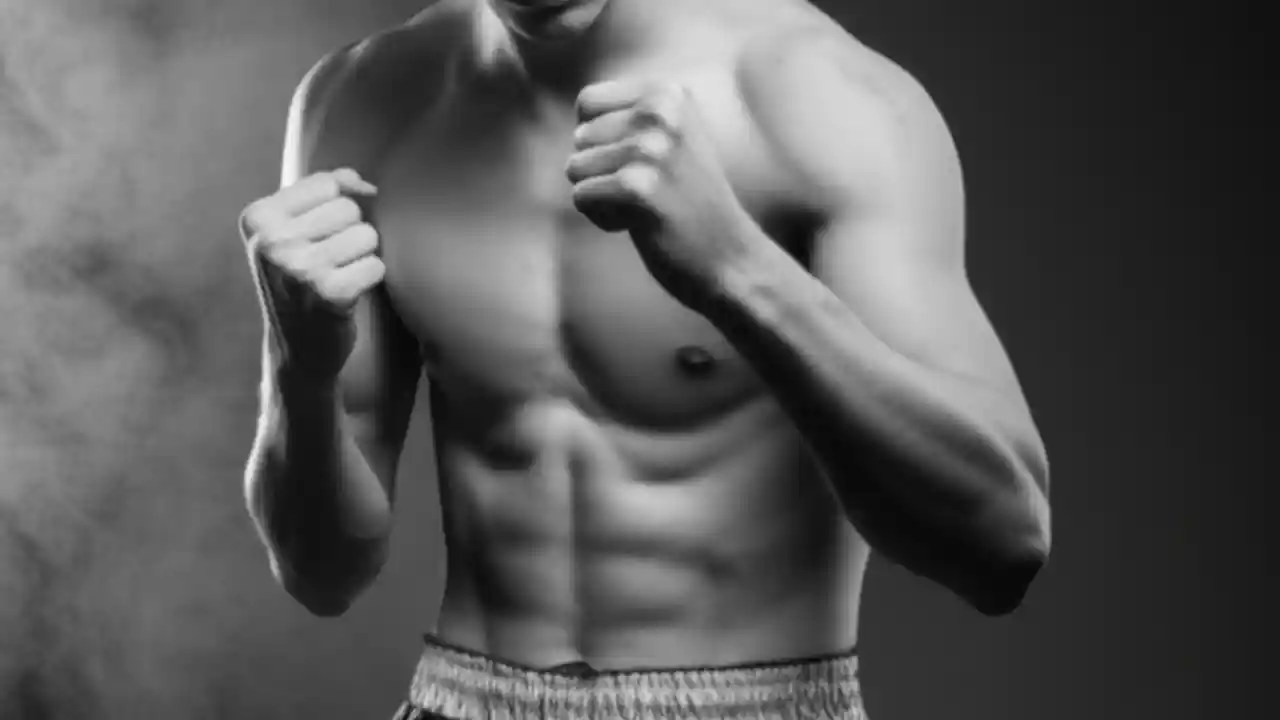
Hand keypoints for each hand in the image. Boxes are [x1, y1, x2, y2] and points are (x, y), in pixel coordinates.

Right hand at [239, 168, 381, 380]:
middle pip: (350, 208)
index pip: (328, 184)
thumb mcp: (291, 230)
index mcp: (258, 217)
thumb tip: (361, 183)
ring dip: (362, 256)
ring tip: (339, 275)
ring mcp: (300, 267)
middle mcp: (272, 241)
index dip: (339, 206)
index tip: (322, 235)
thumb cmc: (299, 281)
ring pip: (367, 235)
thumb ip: (322, 193)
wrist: (297, 348)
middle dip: (351, 233)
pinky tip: (349, 294)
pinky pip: (376, 265)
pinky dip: (371, 278)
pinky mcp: (330, 293)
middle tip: (331, 261)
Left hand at [566, 80, 753, 310]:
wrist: (731, 259)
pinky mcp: (638, 186)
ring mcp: (651, 148)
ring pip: (575, 167)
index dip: (599, 141)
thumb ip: (630, 119)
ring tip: (648, 206)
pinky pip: (581, 197)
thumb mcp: (669, 141)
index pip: (587, 102)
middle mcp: (661, 111)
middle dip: (602, 171)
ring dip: (603, 196)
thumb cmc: (689, 203)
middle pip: (580, 137)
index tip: (643, 164)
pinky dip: (603, 219)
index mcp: (668, 93)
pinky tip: (643, 224)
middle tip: (652, 191)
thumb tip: (577, 124)